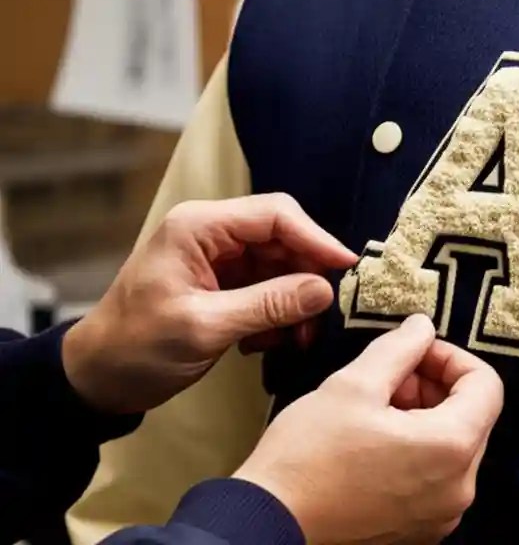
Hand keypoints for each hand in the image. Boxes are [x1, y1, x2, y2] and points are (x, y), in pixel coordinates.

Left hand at [62, 194, 356, 413]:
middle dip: (307, 277)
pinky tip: (265, 342)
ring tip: (294, 338)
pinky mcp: (224, 285)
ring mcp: (218, 260)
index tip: (347, 268)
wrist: (95, 380)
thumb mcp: (204, 327)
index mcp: (198, 227)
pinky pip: (269, 288)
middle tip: (323, 315)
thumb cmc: (135, 348)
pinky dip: (278, 314)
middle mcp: (211, 234)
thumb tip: (325, 290)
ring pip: (282, 266)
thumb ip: (267, 305)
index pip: (275, 214)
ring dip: (294, 302)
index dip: (316, 239)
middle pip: (283, 238)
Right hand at [234, 314, 503, 544]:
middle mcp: (458, 488)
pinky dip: (417, 452)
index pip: (487, 386)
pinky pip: (436, 479)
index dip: (452, 358)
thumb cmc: (306, 460)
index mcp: (451, 449)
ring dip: (426, 418)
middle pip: (473, 417)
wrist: (265, 523)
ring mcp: (441, 515)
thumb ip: (400, 349)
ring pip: (453, 448)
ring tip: (378, 408)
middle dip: (436, 387)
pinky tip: (375, 442)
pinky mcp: (419, 530)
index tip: (419, 351)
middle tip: (393, 376)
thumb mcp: (353, 385)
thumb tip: (422, 328)